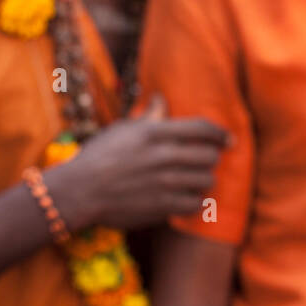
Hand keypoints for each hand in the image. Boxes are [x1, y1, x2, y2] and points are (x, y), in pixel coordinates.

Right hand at [46, 95, 228, 231]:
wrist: (77, 192)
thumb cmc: (98, 157)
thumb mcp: (122, 130)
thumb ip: (149, 116)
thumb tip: (162, 98)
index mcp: (155, 133)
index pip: (202, 128)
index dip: (220, 133)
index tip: (228, 139)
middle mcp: (163, 156)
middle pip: (210, 156)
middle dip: (211, 158)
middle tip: (204, 162)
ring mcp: (164, 183)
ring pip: (207, 180)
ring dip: (203, 180)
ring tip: (193, 180)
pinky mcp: (162, 207)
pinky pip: (195, 204)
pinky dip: (194, 201)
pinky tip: (185, 198)